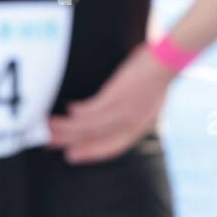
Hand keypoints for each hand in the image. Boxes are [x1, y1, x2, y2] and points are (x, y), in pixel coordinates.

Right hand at [48, 44, 175, 163]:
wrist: (166, 60)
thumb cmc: (157, 78)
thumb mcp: (149, 104)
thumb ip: (133, 115)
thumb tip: (112, 121)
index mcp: (141, 127)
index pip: (113, 148)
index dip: (91, 153)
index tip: (72, 156)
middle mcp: (132, 123)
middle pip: (95, 138)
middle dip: (70, 142)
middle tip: (50, 143)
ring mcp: (124, 110)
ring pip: (89, 125)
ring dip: (66, 127)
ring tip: (50, 125)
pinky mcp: (117, 95)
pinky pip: (92, 108)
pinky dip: (78, 110)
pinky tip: (69, 108)